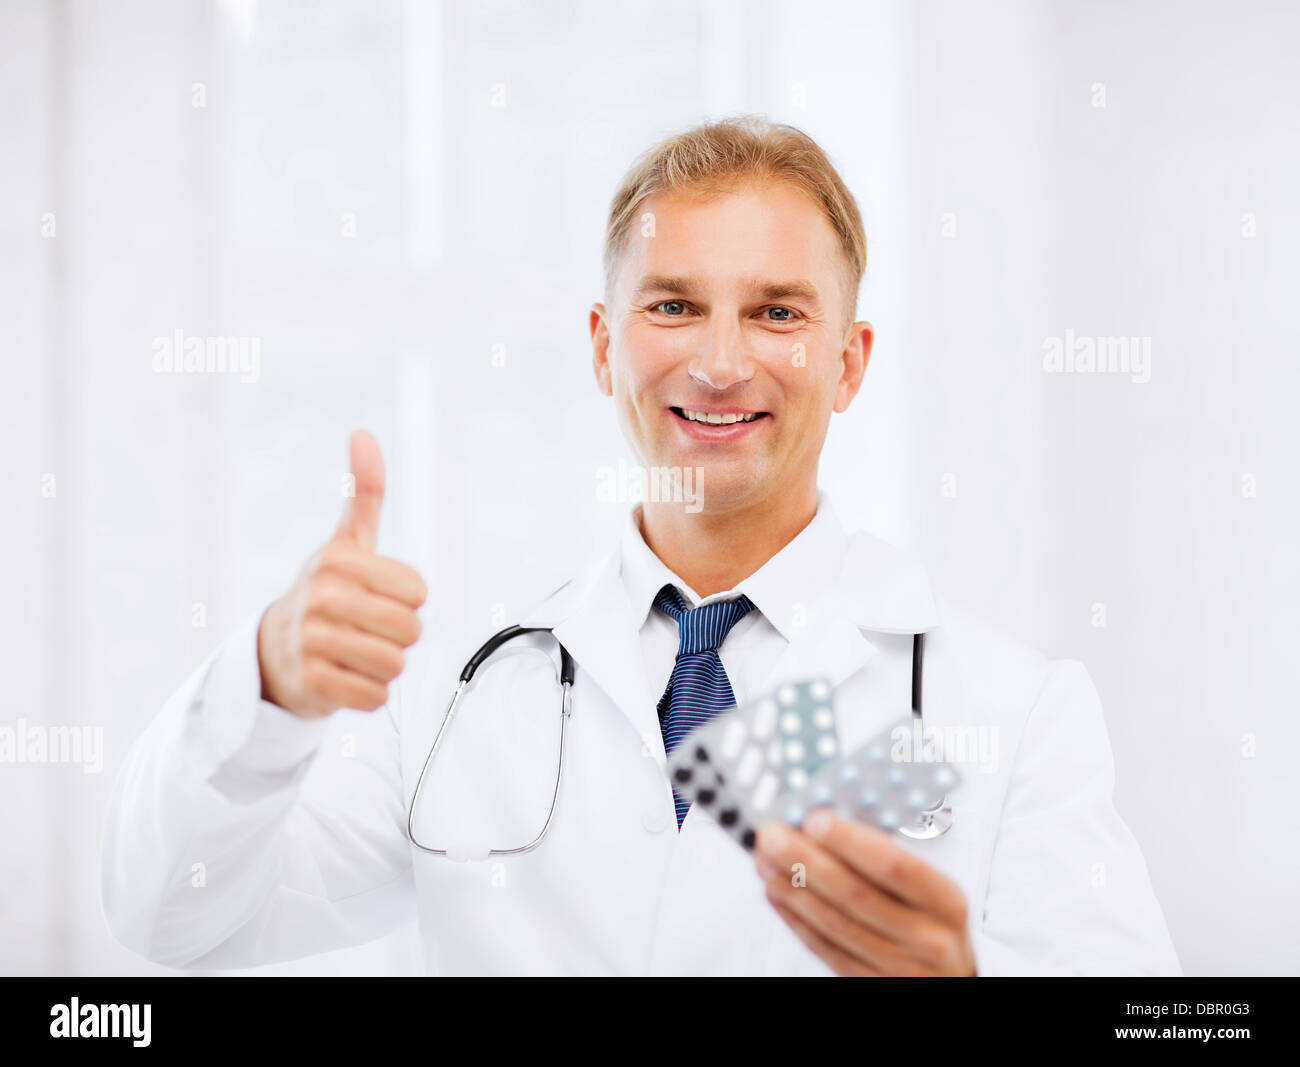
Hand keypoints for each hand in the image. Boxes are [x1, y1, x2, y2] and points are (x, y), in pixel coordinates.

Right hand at [257, 430, 427, 717]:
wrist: (273, 652)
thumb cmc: (325, 592)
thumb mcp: (347, 542)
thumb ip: (363, 492)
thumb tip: (362, 435)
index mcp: (338, 560)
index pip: (418, 592)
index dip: (407, 601)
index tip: (378, 597)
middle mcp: (321, 597)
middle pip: (411, 630)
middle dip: (399, 637)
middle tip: (368, 630)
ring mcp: (312, 642)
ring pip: (395, 665)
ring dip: (385, 666)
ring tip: (357, 654)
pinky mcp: (312, 684)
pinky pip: (375, 696)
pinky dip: (368, 694)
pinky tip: (346, 678)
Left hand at [755, 810, 975, 975]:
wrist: (950, 980)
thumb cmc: (933, 922)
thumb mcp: (931, 890)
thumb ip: (886, 859)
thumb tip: (824, 825)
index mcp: (944, 901)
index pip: (895, 866)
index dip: (851, 841)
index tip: (814, 819)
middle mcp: (926, 937)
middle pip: (855, 894)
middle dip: (806, 861)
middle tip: (773, 836)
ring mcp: (899, 967)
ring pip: (834, 924)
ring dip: (793, 889)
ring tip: (765, 862)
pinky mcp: (871, 983)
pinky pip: (826, 949)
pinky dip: (796, 920)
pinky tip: (777, 895)